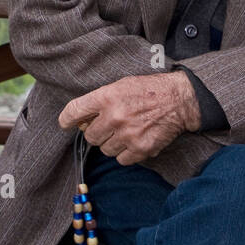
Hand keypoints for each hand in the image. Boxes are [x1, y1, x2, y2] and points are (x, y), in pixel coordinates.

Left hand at [58, 71, 200, 165]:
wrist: (179, 99)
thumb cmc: (149, 90)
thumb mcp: (121, 85)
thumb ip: (100, 101)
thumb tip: (81, 121)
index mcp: (107, 97)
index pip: (74, 112)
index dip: (66, 120)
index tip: (65, 124)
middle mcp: (115, 116)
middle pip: (90, 137)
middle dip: (98, 133)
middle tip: (110, 126)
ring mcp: (128, 134)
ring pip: (105, 150)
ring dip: (113, 144)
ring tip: (126, 132)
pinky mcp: (141, 148)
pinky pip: (121, 160)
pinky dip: (126, 154)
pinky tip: (135, 141)